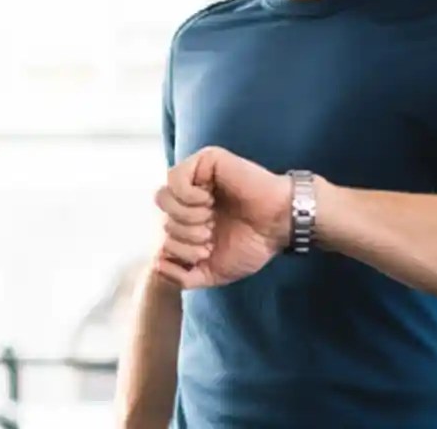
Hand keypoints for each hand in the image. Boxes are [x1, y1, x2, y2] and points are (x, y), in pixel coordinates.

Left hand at [153, 146, 294, 288]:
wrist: (279, 225)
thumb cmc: (252, 244)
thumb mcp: (213, 271)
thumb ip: (184, 277)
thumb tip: (157, 264)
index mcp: (191, 220)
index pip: (162, 233)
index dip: (177, 249)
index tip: (206, 251)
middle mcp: (190, 197)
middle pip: (162, 217)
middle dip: (184, 235)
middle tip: (210, 235)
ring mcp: (196, 177)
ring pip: (164, 197)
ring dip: (185, 217)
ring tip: (209, 219)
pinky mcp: (204, 160)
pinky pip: (175, 178)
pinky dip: (188, 197)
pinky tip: (208, 202)